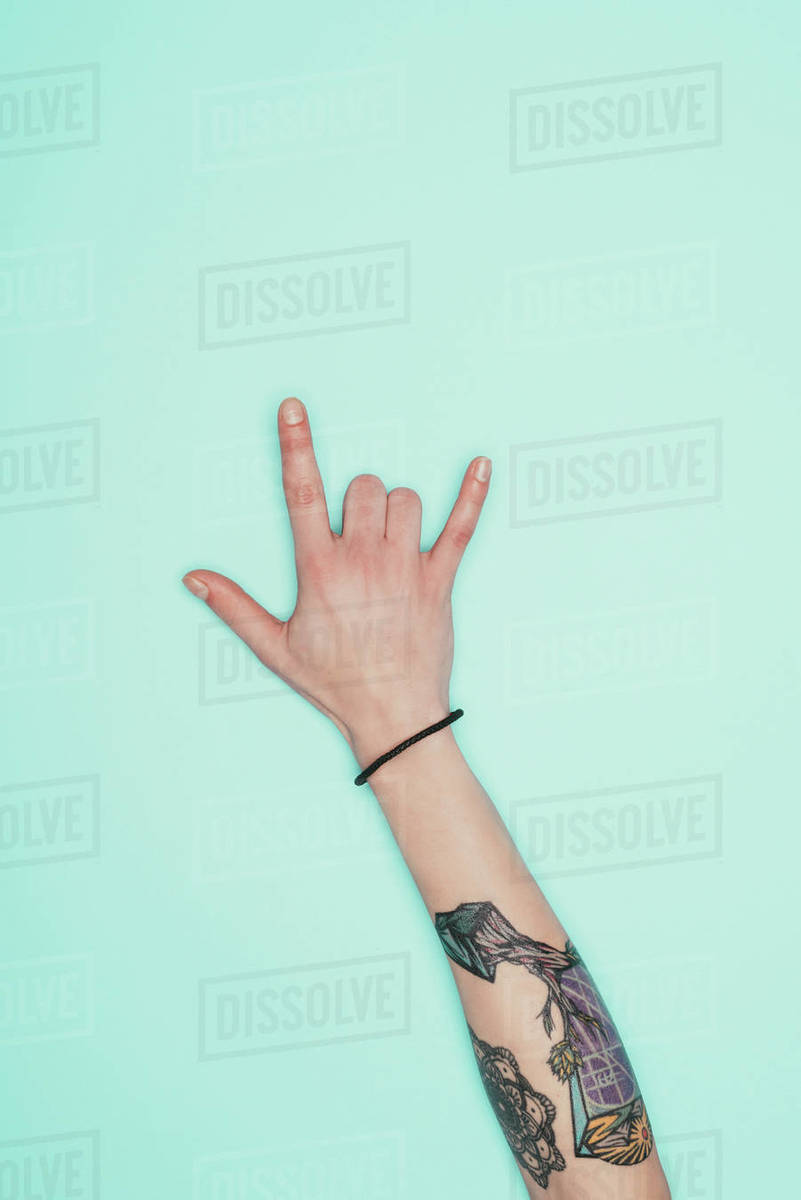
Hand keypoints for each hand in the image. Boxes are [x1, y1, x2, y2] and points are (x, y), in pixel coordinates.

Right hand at [182, 397, 490, 767]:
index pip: (301, 492)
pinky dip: (473, 495)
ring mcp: (405, 568)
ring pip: (405, 499)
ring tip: (389, 540)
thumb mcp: (275, 647)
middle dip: (358, 500)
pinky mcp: (439, 580)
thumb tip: (193, 578)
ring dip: (396, 509)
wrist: (393, 716)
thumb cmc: (334, 682)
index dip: (295, 445)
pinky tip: (482, 464)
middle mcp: (363, 560)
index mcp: (320, 570)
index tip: (293, 408)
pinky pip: (460, 528)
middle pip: (364, 487)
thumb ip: (234, 606)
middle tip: (356, 536)